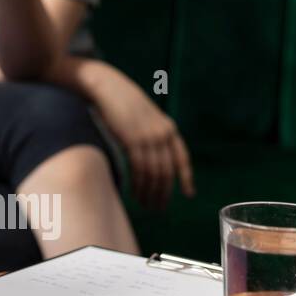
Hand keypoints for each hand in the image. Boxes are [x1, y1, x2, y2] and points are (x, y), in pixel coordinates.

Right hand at [89, 65, 195, 210]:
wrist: (107, 87)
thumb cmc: (121, 103)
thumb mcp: (144, 118)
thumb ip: (152, 135)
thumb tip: (152, 159)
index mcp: (169, 129)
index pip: (182, 159)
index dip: (186, 178)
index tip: (189, 194)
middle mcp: (163, 134)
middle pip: (167, 171)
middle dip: (164, 193)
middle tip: (158, 208)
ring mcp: (148, 137)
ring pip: (154, 174)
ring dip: (150, 193)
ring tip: (146, 205)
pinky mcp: (133, 140)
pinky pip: (140, 169)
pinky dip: (138, 185)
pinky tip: (134, 193)